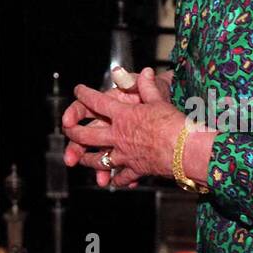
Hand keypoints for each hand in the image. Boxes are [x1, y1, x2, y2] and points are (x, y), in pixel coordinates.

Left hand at [62, 68, 183, 188]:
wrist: (185, 150)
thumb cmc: (173, 123)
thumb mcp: (159, 100)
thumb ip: (148, 86)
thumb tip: (146, 72)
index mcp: (123, 115)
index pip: (97, 102)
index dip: (84, 94)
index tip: (77, 90)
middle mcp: (118, 135)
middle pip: (87, 135)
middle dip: (74, 131)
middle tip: (67, 128)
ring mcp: (125, 154)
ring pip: (99, 159)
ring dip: (88, 159)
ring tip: (81, 159)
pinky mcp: (135, 169)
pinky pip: (122, 176)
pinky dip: (117, 178)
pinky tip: (113, 180)